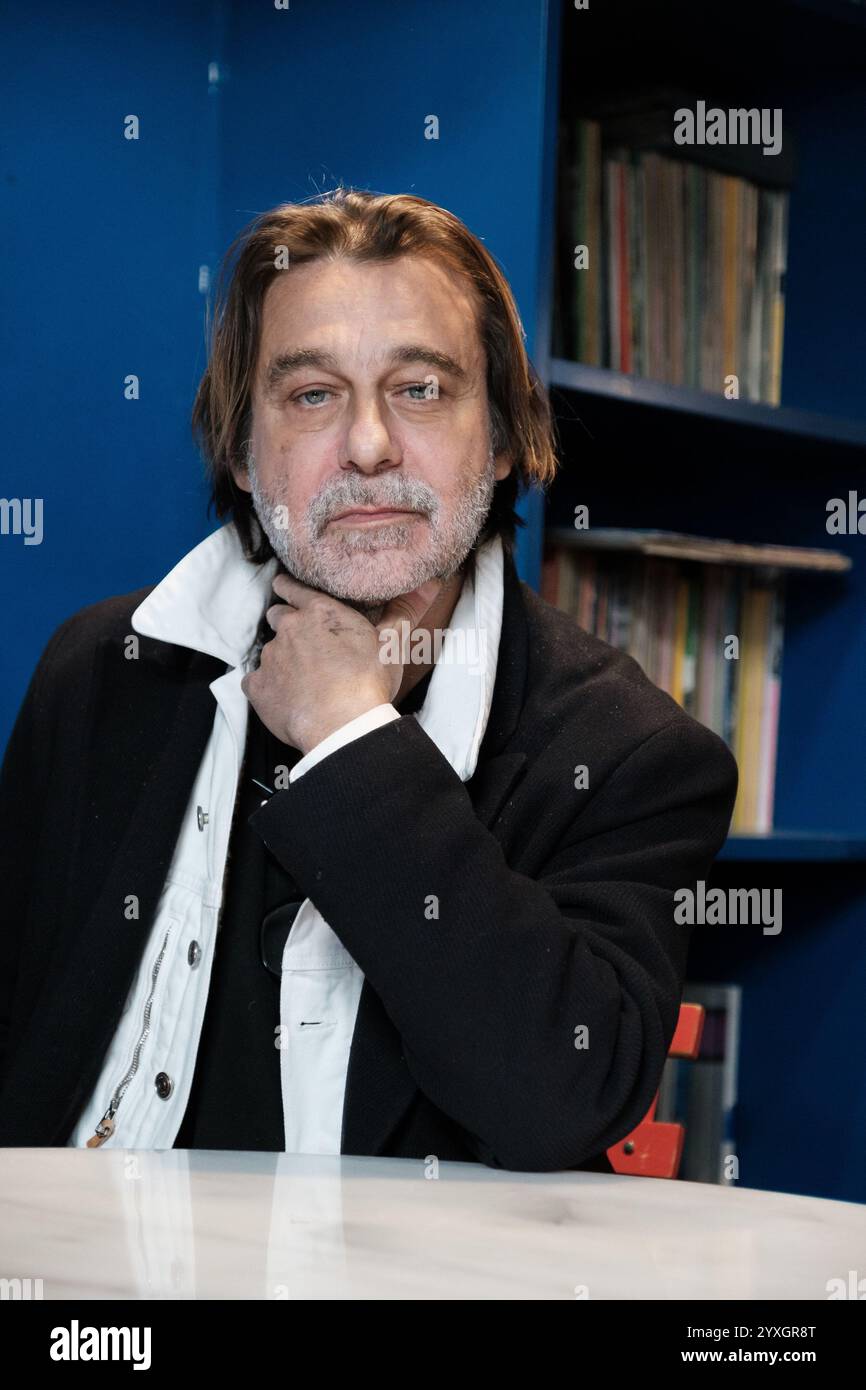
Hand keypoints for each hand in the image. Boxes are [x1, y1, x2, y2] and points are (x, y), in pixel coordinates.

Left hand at [240, 571, 442, 754]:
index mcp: (319, 613)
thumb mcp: (391, 643)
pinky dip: (266, 687)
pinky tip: (284, 697)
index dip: (288, 587)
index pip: (294, 588)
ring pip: (269, 651)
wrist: (343, 726)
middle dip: (285, 624)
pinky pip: (254, 682)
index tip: (283, 587)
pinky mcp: (258, 687)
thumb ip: (404, 610)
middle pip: (276, 616)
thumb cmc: (368, 682)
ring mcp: (271, 658)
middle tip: (302, 641)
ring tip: (300, 678)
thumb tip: (431, 582)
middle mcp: (289, 629)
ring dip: (280, 659)